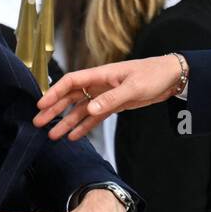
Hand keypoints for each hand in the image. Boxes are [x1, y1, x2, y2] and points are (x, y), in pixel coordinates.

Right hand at [32, 54, 183, 140]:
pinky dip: (84, 126)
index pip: (71, 82)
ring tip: (53, 135)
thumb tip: (90, 108)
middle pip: (71, 97)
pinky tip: (74, 136)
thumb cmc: (153, 75)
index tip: (41, 105)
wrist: (171, 77)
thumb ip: (111, 99)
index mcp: (101, 74)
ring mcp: (106, 95)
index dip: (54, 92)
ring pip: (81, 109)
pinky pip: (95, 116)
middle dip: (54, 109)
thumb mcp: (133, 87)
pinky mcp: (114, 105)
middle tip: (39, 123)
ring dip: (67, 121)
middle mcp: (99, 84)